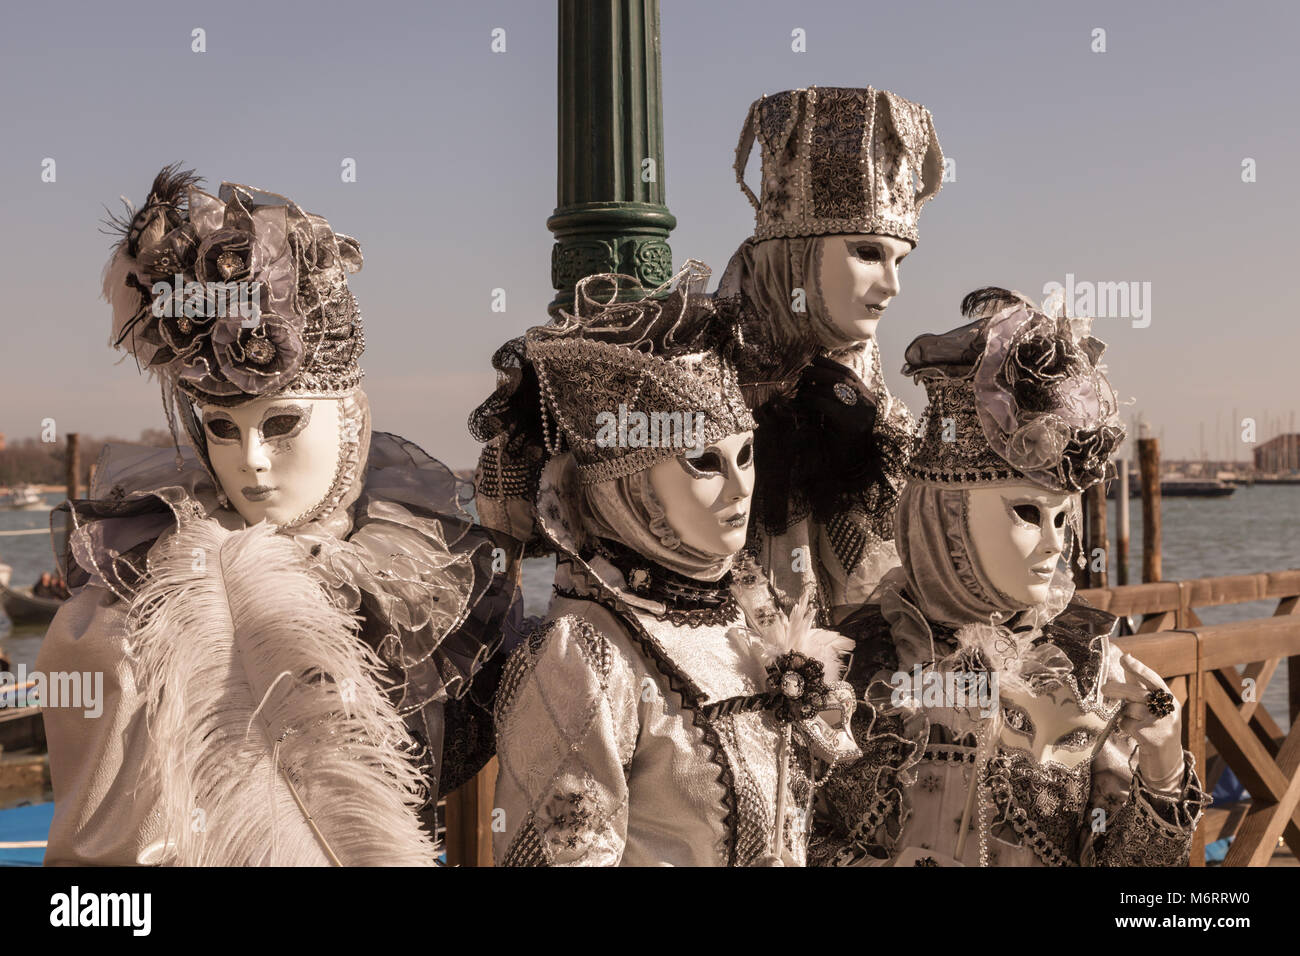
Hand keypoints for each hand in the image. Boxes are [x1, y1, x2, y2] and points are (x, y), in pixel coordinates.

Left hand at [1101, 653, 1184, 790]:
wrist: (1168, 764)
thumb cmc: (1158, 731)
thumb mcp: (1155, 708)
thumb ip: (1141, 686)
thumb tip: (1127, 659)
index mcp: (1170, 700)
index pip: (1154, 680)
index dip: (1139, 669)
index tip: (1125, 658)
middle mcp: (1168, 711)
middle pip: (1138, 694)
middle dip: (1118, 690)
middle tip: (1104, 689)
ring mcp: (1161, 725)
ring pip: (1130, 710)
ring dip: (1124, 714)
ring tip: (1132, 722)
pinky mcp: (1150, 738)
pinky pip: (1127, 724)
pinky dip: (1124, 727)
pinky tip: (1132, 733)